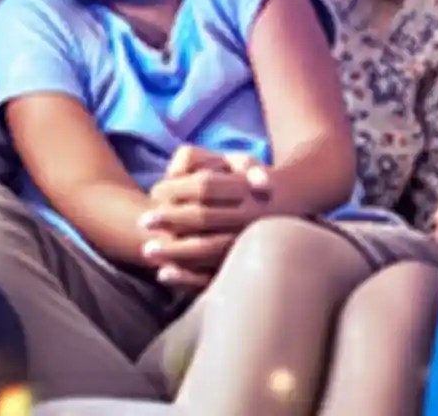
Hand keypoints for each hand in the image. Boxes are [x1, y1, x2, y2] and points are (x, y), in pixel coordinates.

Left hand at [141, 147, 272, 290]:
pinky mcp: (244, 265)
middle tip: (142, 222)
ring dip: (174, 251)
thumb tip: (173, 171)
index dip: (177, 188)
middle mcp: (249, 214)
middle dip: (170, 220)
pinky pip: (215, 275)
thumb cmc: (248, 179)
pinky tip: (164, 275)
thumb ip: (199, 159)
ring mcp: (248, 241)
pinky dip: (187, 278)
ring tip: (147, 251)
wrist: (295, 203)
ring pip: (207, 249)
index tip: (153, 191)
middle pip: (203, 217)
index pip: (205, 185)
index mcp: (245, 186)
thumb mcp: (233, 161)